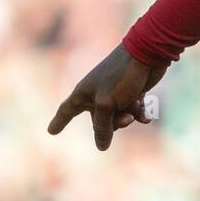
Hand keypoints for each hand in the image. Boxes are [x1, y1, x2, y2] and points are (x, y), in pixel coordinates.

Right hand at [47, 44, 166, 149]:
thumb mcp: (107, 104)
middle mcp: (97, 94)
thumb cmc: (121, 76)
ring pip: (119, 117)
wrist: (148, 53)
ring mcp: (115, 93)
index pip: (66, 111)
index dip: (59, 122)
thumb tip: (102, 147)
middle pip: (100, 122)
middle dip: (114, 123)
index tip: (51, 131)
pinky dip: (140, 114)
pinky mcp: (132, 91)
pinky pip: (133, 111)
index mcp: (84, 93)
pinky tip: (147, 116)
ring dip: (129, 116)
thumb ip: (102, 127)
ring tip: (136, 109)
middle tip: (127, 117)